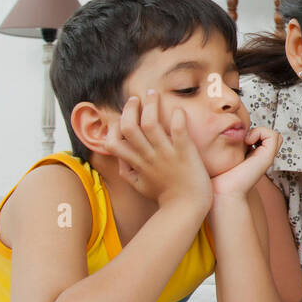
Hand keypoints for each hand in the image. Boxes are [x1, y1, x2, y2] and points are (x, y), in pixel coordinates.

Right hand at [104, 90, 210, 212]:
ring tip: (152, 94)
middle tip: (136, 99)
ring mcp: (166, 154)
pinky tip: (177, 110)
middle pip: (129, 127)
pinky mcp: (184, 152)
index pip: (113, 142)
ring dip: (150, 105)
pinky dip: (177, 117)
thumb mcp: (139, 185)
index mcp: (137, 163)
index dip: (113, 127)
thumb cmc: (165, 196)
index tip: (122, 118)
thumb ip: (128, 171)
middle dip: (130, 109)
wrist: (187, 207)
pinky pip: (178, 130)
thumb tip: (119, 158)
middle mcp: (148, 156)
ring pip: (150, 124)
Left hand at [209, 125, 279, 198]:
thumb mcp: (224, 157)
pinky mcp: (268, 157)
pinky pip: (273, 135)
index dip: (252, 133)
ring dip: (260, 132)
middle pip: (270, 137)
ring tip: (247, 140)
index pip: (263, 138)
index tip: (238, 140)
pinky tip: (248, 142)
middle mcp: (262, 157)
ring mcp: (266, 157)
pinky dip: (260, 133)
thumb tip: (228, 132)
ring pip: (274, 135)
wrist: (223, 190)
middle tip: (244, 140)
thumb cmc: (220, 176)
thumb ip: (230, 146)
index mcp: (254, 157)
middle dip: (258, 132)